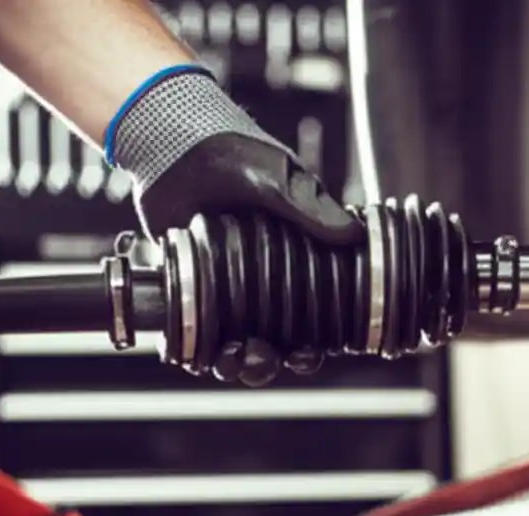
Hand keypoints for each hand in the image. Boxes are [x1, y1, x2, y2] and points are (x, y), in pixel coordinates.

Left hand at [108, 66, 361, 385]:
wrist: (173, 141)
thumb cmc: (233, 151)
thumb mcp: (278, 178)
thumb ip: (312, 210)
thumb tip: (355, 235)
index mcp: (297, 260)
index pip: (314, 318)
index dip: (312, 345)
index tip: (307, 354)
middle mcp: (263, 279)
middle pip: (274, 341)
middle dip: (270, 360)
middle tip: (259, 357)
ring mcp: (225, 285)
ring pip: (235, 343)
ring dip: (235, 361)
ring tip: (230, 358)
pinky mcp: (190, 283)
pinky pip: (197, 329)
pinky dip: (198, 347)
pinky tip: (198, 352)